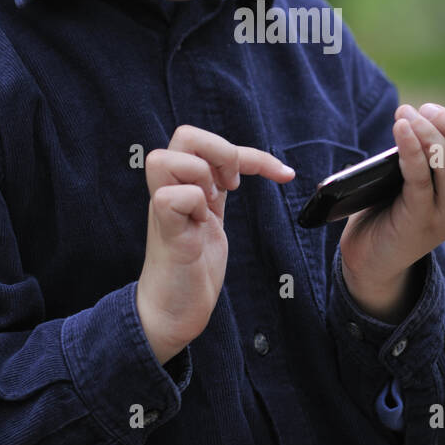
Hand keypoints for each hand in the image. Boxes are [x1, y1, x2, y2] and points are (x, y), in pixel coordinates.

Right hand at [136, 125, 294, 364]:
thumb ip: (215, 189)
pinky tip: (203, 225)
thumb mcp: (210, 217)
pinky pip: (171, 197)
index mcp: (182, 183)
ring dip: (202, 176)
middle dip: (221, 150)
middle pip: (184, 134)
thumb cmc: (192, 266)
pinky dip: (195, 204)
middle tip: (234, 184)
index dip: (251, 152)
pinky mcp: (166, 233)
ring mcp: (163, 209)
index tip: (282, 174)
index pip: (206, 142)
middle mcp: (169, 189)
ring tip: (214, 204)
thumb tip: (238, 163)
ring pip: (166, 159)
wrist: (172, 310)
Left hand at [338, 103, 444, 314]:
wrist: (373, 254)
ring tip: (406, 114)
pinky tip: (401, 129)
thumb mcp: (426, 175)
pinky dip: (411, 150)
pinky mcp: (419, 223)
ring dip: (430, 135)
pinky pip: (420, 182)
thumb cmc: (397, 203)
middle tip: (426, 108)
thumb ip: (436, 149)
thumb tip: (428, 113)